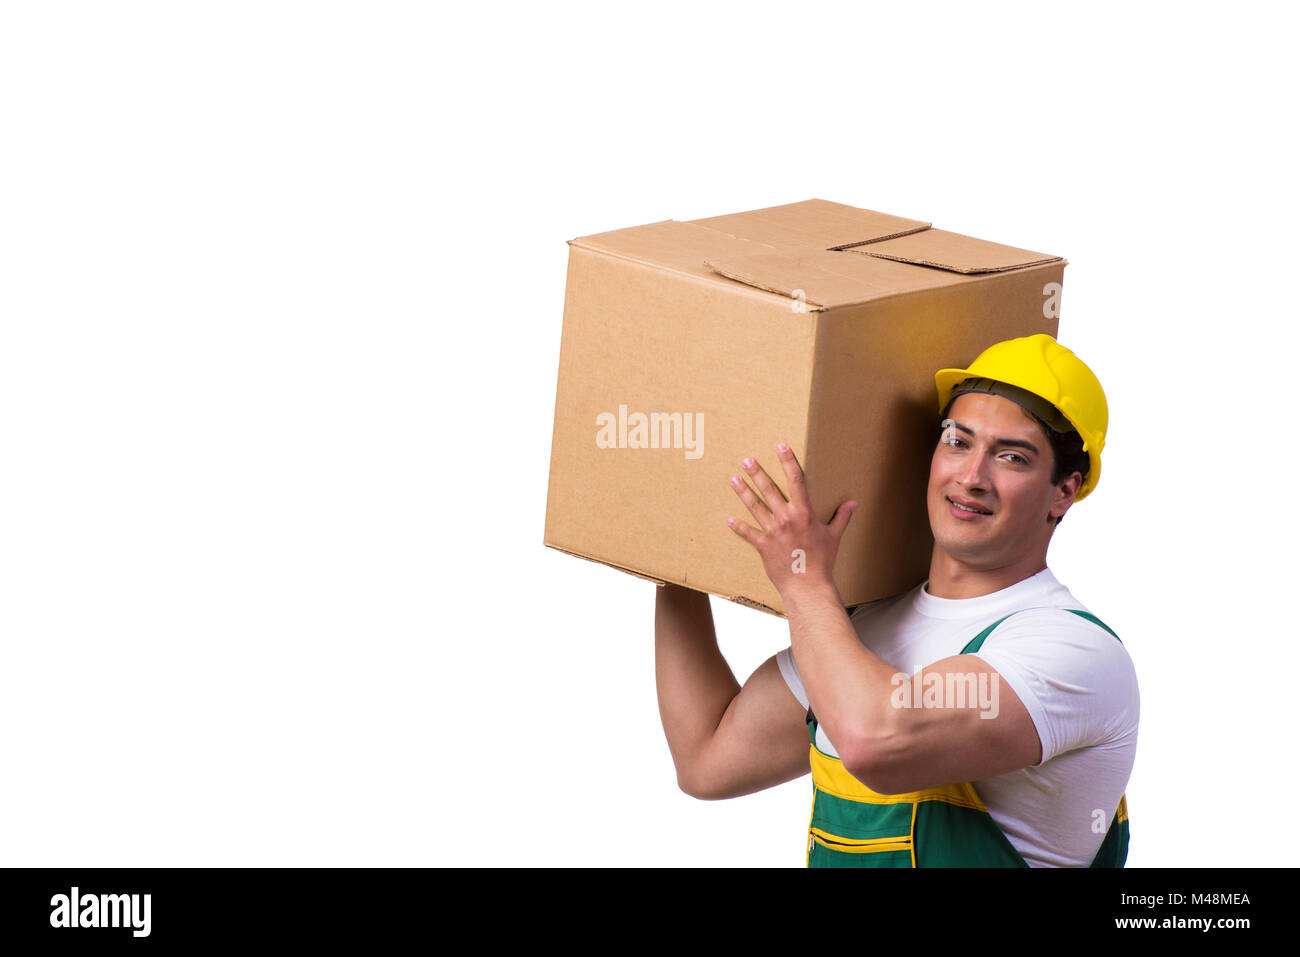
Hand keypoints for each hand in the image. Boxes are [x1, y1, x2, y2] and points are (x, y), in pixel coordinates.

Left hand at [726, 442, 856, 598]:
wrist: (808, 585)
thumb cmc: (822, 561)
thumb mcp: (834, 536)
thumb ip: (842, 518)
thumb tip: (853, 504)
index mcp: (804, 513)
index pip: (797, 480)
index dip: (788, 462)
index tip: (781, 447)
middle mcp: (786, 518)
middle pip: (769, 490)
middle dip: (757, 473)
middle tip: (746, 460)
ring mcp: (773, 531)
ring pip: (755, 507)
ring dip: (743, 492)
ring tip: (733, 479)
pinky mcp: (763, 546)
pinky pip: (748, 533)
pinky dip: (739, 527)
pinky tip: (729, 519)